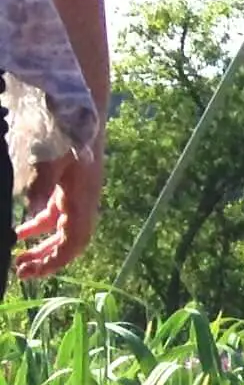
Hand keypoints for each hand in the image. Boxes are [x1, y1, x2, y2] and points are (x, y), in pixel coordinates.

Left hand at [13, 145, 100, 279]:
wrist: (81, 112)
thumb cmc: (67, 133)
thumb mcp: (51, 158)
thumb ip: (41, 184)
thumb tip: (31, 214)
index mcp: (82, 199)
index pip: (74, 241)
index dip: (56, 260)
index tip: (33, 271)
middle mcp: (83, 203)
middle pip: (70, 242)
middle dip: (47, 260)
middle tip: (21, 272)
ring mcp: (76, 197)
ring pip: (62, 232)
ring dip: (42, 248)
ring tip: (19, 259)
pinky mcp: (68, 189)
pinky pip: (55, 217)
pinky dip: (38, 228)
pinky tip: (19, 232)